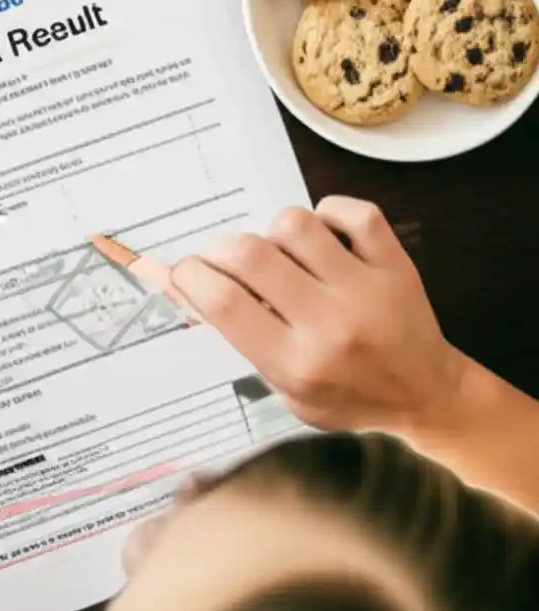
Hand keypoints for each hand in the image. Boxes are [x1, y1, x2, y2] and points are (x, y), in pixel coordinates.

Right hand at [170, 196, 467, 432]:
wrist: (426, 397)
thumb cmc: (344, 397)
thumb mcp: (282, 389)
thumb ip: (240, 340)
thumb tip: (185, 285)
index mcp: (294, 363)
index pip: (223, 303)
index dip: (190, 276)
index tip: (186, 273)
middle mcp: (328, 323)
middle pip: (249, 255)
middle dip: (219, 248)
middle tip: (223, 259)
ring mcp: (364, 289)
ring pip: (295, 225)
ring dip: (272, 232)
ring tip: (278, 251)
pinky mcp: (395, 265)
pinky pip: (354, 213)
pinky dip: (328, 212)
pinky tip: (321, 234)